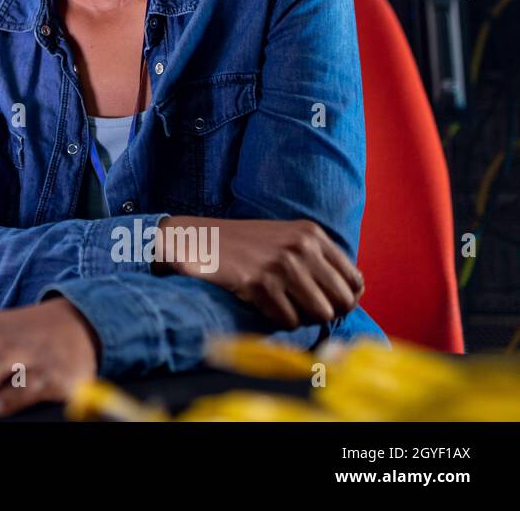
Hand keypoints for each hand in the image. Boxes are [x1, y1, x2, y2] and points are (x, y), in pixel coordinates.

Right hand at [157, 216, 364, 328]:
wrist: (199, 240)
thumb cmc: (246, 245)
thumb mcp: (287, 238)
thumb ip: (319, 259)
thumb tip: (353, 295)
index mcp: (312, 234)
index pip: (354, 280)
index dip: (346, 300)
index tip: (329, 305)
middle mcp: (301, 247)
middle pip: (341, 301)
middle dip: (326, 312)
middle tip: (305, 311)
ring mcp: (282, 265)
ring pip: (319, 314)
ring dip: (302, 317)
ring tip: (283, 306)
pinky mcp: (261, 283)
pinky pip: (289, 320)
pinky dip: (278, 319)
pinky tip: (262, 305)